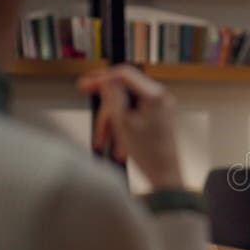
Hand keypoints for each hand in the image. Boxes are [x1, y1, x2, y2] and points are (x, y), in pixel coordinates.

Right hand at [76, 65, 181, 188]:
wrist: (166, 174)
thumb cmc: (148, 152)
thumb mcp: (122, 122)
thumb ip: (113, 97)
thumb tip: (106, 80)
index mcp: (154, 95)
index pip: (123, 74)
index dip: (100, 78)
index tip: (83, 86)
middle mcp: (160, 97)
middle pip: (122, 94)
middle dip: (107, 114)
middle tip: (97, 131)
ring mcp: (160, 107)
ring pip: (126, 107)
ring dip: (113, 126)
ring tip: (107, 147)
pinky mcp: (158, 117)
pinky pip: (134, 116)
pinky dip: (123, 129)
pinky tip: (118, 150)